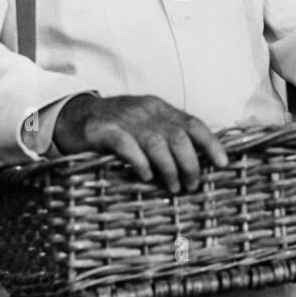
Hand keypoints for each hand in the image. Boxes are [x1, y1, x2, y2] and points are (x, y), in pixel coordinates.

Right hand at [52, 94, 228, 193]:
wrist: (73, 116)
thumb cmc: (117, 127)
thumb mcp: (146, 125)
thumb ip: (168, 137)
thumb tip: (199, 163)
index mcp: (160, 109)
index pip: (192, 123)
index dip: (211, 143)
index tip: (223, 163)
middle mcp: (145, 111)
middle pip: (178, 136)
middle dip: (190, 163)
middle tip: (192, 185)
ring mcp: (124, 119)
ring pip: (156, 142)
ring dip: (169, 167)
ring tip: (174, 187)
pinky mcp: (102, 130)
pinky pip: (126, 145)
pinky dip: (140, 162)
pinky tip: (146, 176)